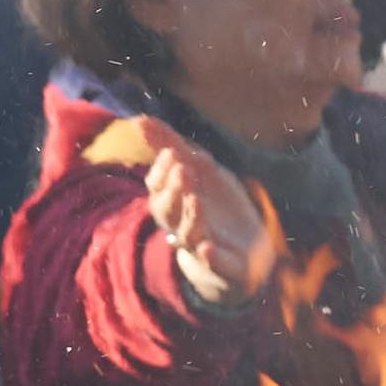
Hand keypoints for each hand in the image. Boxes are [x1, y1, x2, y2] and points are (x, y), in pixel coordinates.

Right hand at [87, 111, 277, 313]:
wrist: (247, 249)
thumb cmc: (216, 204)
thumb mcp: (200, 169)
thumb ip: (171, 145)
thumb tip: (138, 119)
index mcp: (173, 203)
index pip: (157, 187)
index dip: (162, 172)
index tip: (172, 152)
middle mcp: (180, 226)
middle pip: (166, 212)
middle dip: (173, 191)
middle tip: (184, 170)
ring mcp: (201, 246)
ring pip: (186, 235)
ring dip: (190, 217)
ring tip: (196, 199)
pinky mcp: (224, 265)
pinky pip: (213, 264)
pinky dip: (210, 258)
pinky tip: (208, 249)